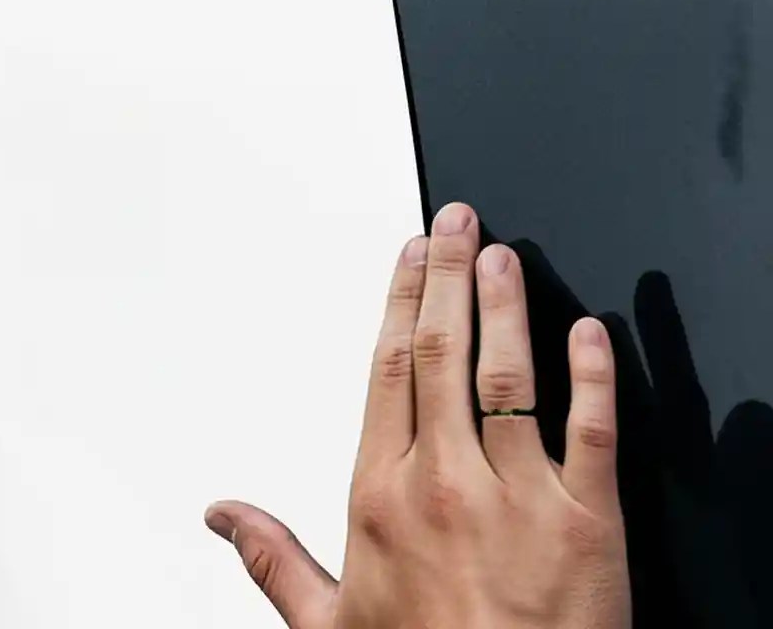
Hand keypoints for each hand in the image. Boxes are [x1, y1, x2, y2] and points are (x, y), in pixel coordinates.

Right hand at [205, 202, 630, 628]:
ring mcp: (519, 498)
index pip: (387, 372)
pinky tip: (586, 332)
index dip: (399, 304)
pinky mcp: (588, 521)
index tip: (406, 261)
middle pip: (441, 354)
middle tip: (454, 224)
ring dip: (506, 306)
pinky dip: (592, 374)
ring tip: (502, 256)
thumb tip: (221, 517)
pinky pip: (592, 429)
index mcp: (383, 497)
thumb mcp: (325, 624)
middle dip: (447, 277)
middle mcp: (446, 484)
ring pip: (508, 375)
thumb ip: (271, 559)